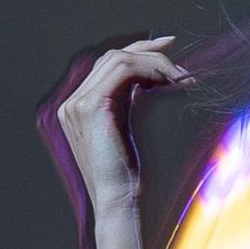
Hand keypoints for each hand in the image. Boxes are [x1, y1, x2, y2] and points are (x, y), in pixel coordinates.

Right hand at [36, 34, 193, 248]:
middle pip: (111, 57)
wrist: (118, 202)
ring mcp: (76, 104)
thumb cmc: (127, 176)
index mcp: (76, 108)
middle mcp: (71, 103)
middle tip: (177, 52)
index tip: (166, 45)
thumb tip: (149, 79)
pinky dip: (150, 70)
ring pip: (117, 60)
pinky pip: (123, 71)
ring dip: (153, 63)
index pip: (106, 65)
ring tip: (178, 77)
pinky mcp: (90, 106)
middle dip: (147, 50)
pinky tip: (169, 81)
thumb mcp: (128, 129)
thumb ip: (130, 102)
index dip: (136, 50)